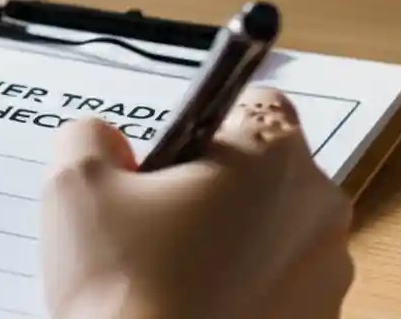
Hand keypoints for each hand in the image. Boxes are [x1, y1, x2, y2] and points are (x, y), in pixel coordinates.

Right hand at [40, 86, 353, 318]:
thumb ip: (88, 136)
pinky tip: (189, 306)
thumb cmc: (123, 285)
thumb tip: (106, 142)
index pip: (254, 101)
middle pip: (263, 170)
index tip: (163, 162)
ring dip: (228, 240)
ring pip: (270, 231)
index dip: (202, 125)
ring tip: (164, 272)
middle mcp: (317, 207)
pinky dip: (240, 289)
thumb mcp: (73, 185)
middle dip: (211, 187)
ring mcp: (327, 274)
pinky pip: (277, 285)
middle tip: (150, 221)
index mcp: (271, 154)